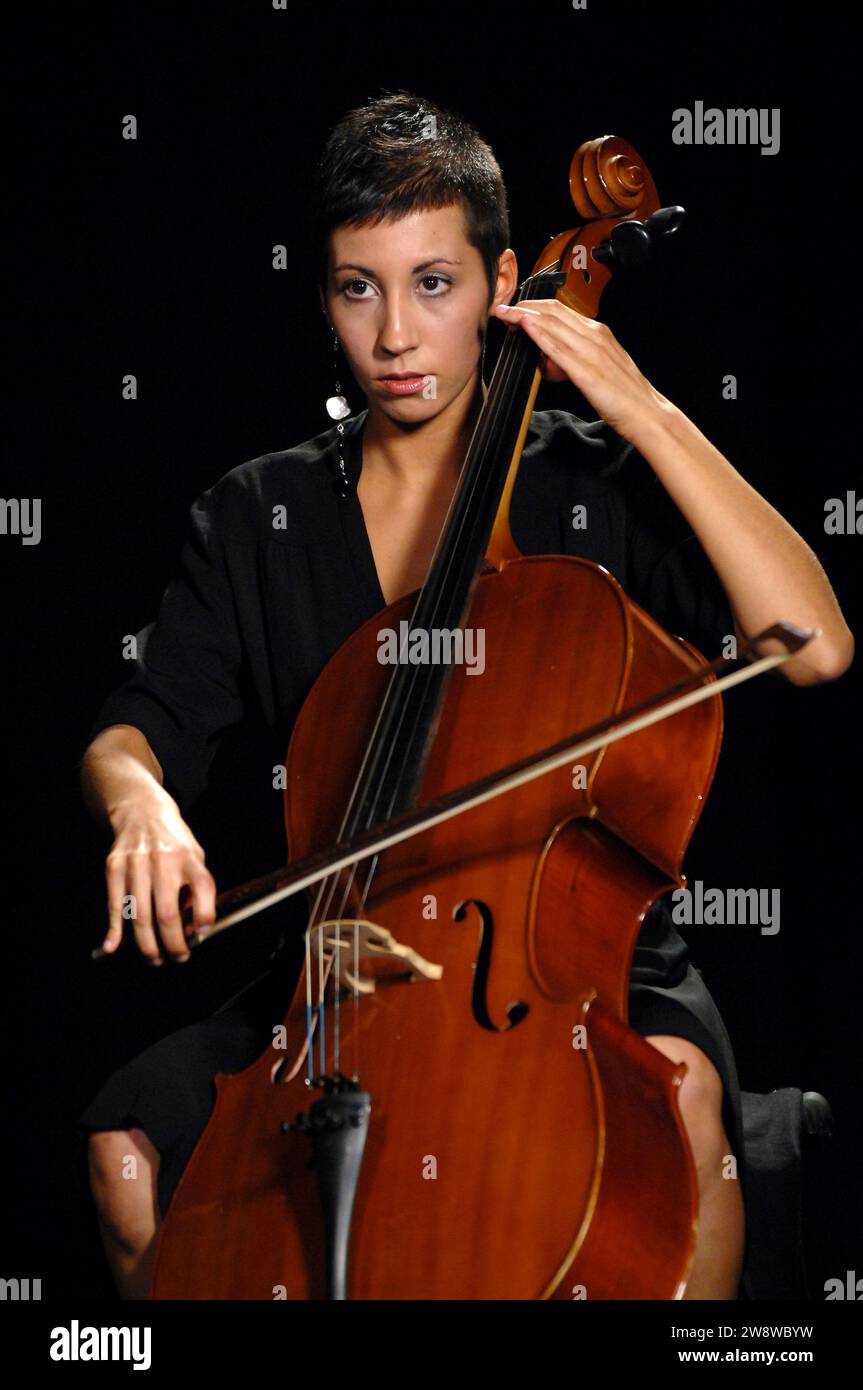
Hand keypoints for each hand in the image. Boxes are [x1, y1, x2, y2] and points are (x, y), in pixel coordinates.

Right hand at [102, 792, 216, 963]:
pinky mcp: (114, 867)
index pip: (203, 889)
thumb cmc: (173, 841)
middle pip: (168, 914)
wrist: (141, 811)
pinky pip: (115, 905)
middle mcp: (164, 861)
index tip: (200, 935)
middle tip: (177, 957)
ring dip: (146, 944)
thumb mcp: (195, 856)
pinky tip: (113, 946)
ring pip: (140, 916)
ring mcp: (136, 864)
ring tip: (154, 958)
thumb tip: (192, 927)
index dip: (204, 917)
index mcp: (190, 858)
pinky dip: (114, 929)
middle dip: (173, 943)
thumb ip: (196, 887)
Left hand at [493, 298, 671, 443]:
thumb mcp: (598, 366)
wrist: (646, 412)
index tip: (514, 309)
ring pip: (553, 325)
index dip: (534, 306)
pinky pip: (558, 348)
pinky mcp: (587, 371)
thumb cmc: (624, 394)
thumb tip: (551, 357)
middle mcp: (594, 336)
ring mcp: (591, 351)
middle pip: (553, 312)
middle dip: (524, 306)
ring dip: (525, 316)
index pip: (560, 311)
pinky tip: (525, 325)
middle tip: (502, 308)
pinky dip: (540, 334)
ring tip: (504, 313)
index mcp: (597, 333)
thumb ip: (575, 357)